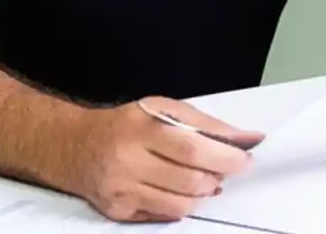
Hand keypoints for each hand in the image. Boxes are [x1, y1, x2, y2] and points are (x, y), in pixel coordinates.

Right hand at [70, 96, 264, 222]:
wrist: (76, 146)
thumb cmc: (128, 125)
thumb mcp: (163, 110)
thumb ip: (206, 125)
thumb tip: (249, 138)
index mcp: (140, 127)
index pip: (191, 148)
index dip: (224, 158)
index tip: (245, 160)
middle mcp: (127, 159)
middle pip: (188, 180)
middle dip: (217, 178)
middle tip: (226, 171)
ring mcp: (121, 189)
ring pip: (180, 205)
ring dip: (202, 194)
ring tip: (204, 180)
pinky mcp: (117, 211)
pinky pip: (163, 216)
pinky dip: (181, 206)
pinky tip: (179, 191)